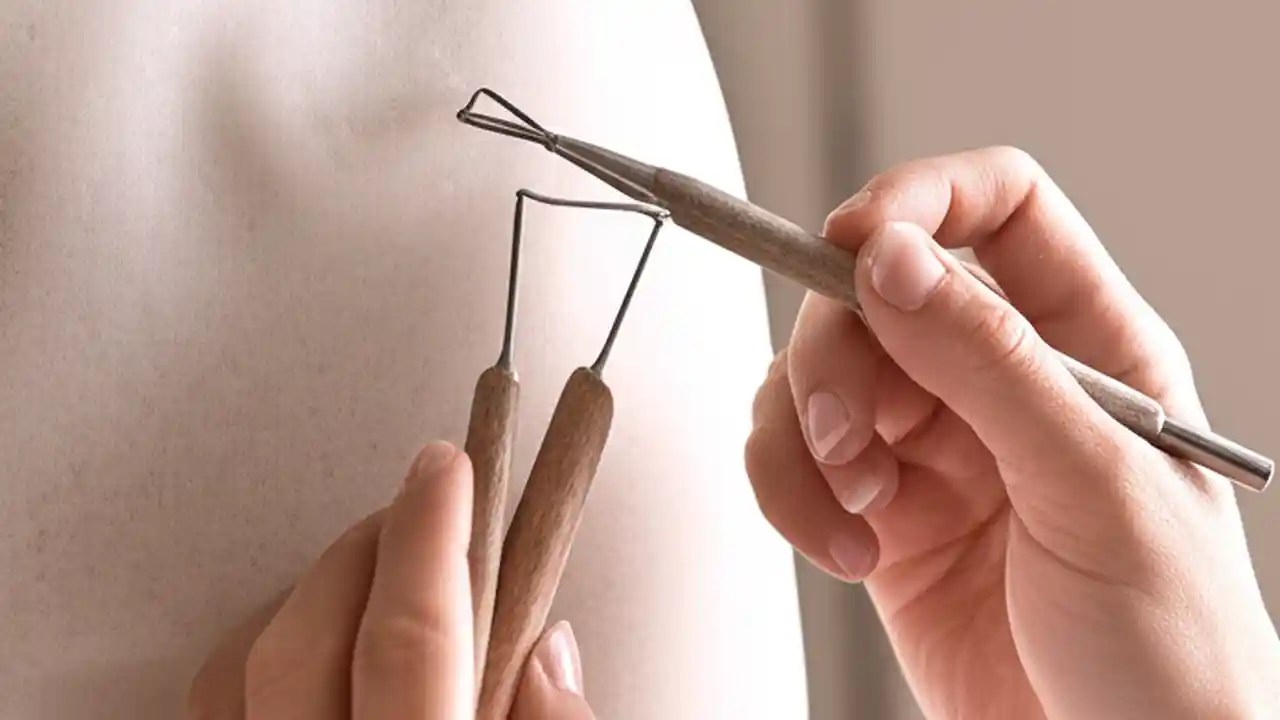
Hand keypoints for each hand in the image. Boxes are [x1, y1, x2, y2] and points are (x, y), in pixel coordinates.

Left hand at [186, 442, 594, 718]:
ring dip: (311, 596)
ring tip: (380, 571)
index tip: (450, 467)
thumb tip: (549, 659)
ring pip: (238, 667)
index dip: (429, 538)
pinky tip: (320, 645)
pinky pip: (214, 706)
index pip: (408, 643)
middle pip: (302, 642)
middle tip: (427, 505)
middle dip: (368, 549)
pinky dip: (264, 653)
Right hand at [746, 147, 1279, 717]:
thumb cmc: (1167, 646)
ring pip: (817, 378)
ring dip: (806, 438)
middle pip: (874, 293)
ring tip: (856, 509)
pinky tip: (846, 551)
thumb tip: (890, 258)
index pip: (998, 210)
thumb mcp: (1094, 488)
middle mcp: (1000, 381)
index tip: (855, 240)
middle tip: (846, 434)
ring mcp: (932, 446)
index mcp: (1087, 345)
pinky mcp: (876, 513)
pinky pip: (795, 463)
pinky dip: (792, 497)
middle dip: (837, 358)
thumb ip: (989, 363)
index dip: (920, 198)